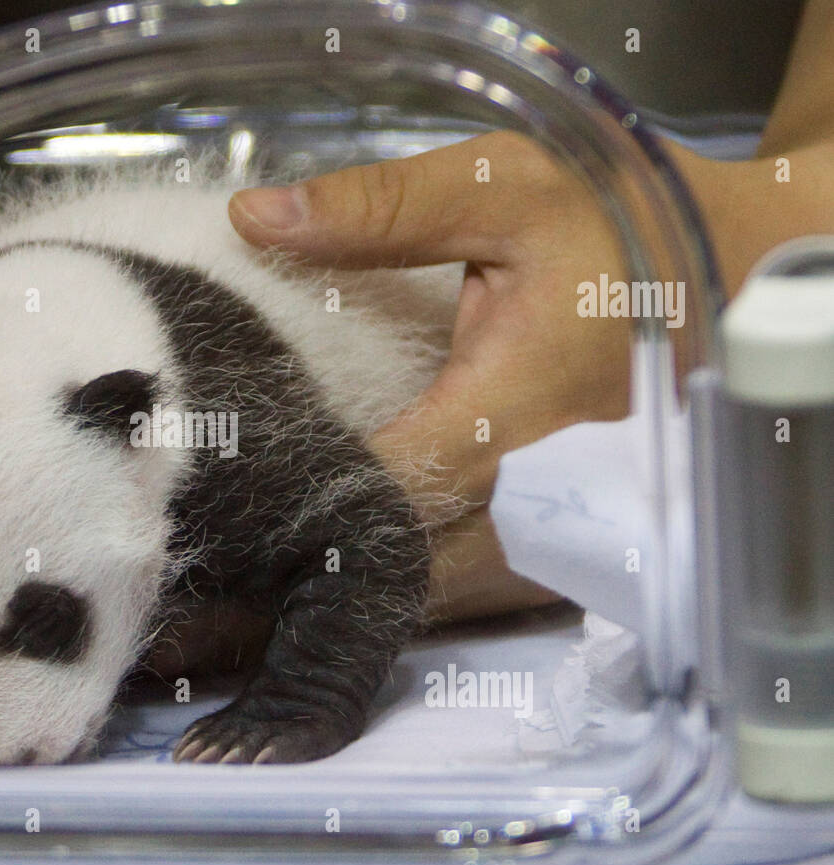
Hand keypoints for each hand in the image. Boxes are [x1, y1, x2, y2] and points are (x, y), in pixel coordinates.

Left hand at [229, 131, 636, 619]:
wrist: (713, 274)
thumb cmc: (608, 226)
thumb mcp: (504, 186)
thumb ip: (381, 209)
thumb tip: (251, 217)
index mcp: (521, 402)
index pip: (393, 483)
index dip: (310, 486)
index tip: (239, 464)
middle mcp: (543, 488)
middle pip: (408, 559)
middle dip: (323, 546)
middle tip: (240, 515)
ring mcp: (561, 530)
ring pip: (440, 590)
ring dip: (363, 574)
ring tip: (284, 543)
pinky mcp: (567, 544)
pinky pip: (474, 588)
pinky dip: (414, 576)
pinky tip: (360, 549)